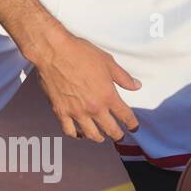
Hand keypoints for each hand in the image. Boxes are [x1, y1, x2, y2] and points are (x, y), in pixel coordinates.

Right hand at [28, 27, 140, 141]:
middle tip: (119, 136)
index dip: (132, 124)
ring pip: (91, 134)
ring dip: (98, 138)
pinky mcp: (61, 112)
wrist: (54, 52)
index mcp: (108, 96)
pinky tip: (79, 134)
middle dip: (117, 135)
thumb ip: (123, 77)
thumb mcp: (107, 62)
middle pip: (110, 130)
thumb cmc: (81, 53)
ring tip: (100, 137)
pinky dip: (76, 135)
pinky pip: (70, 130)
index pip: (125, 116)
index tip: (134, 127)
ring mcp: (76, 112)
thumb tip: (136, 86)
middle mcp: (94, 108)